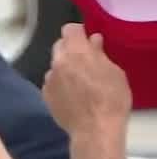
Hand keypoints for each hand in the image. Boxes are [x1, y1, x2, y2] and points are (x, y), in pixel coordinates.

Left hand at [43, 24, 130, 142]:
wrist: (94, 128)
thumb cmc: (110, 98)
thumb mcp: (113, 72)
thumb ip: (99, 54)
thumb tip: (92, 41)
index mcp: (76, 52)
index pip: (70, 30)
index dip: (79, 33)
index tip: (87, 39)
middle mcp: (57, 63)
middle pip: (59, 46)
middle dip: (70, 49)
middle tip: (85, 60)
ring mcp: (48, 80)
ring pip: (55, 66)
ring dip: (64, 68)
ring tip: (79, 82)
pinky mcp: (44, 95)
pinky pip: (51, 82)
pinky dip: (59, 84)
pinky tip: (71, 95)